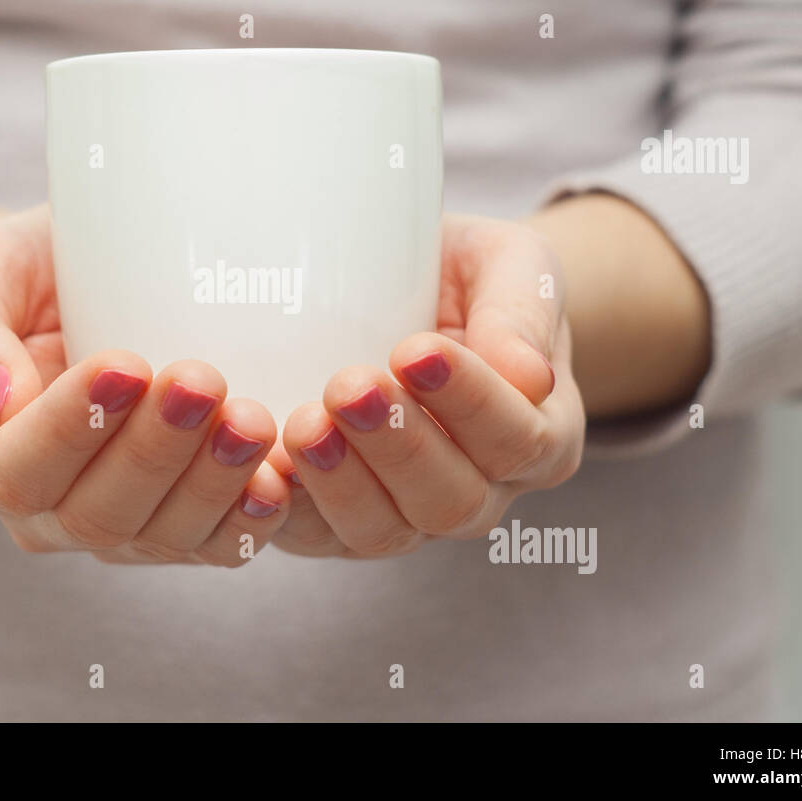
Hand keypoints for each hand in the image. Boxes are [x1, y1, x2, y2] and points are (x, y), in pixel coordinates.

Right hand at [0, 204, 290, 565]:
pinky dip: (249, 518)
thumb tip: (0, 402)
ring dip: (212, 482)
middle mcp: (41, 511)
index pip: (17, 472)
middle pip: (96, 514)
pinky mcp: (179, 525)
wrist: (81, 283)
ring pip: (161, 535)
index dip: (72, 428)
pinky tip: (278, 477)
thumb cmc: (20, 275)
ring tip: (252, 418)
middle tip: (203, 381)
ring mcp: (114, 527)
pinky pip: (214, 546)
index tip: (126, 363)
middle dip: (155, 452)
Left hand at [265, 213, 585, 556]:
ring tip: (304, 423)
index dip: (469, 402)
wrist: (410, 293)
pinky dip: (286, 509)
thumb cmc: (467, 276)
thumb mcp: (512, 265)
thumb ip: (524, 310)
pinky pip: (315, 535)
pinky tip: (262, 466)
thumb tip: (530, 376)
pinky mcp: (338, 522)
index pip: (517, 439)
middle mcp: (482, 491)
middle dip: (398, 446)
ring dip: (341, 482)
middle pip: (450, 500)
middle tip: (348, 387)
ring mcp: (409, 517)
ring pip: (384, 531)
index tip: (416, 351)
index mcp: (539, 435)